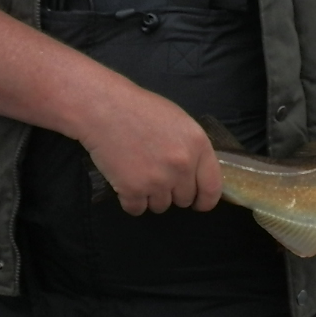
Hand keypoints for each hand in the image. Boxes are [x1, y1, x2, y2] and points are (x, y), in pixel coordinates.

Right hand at [74, 85, 222, 216]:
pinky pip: (136, 209)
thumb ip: (191, 149)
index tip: (197, 202)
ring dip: (149, 196)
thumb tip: (196, 175)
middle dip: (171, 192)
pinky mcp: (133, 190)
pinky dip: (129, 200)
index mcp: (198, 145)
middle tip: (154, 172)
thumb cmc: (140, 109)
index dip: (204, 199)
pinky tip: (123, 179)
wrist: (103, 107)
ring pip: (160, 206)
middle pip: (184, 199)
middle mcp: (182, 166)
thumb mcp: (178, 121)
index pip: (212, 188)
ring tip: (137, 171)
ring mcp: (158, 180)